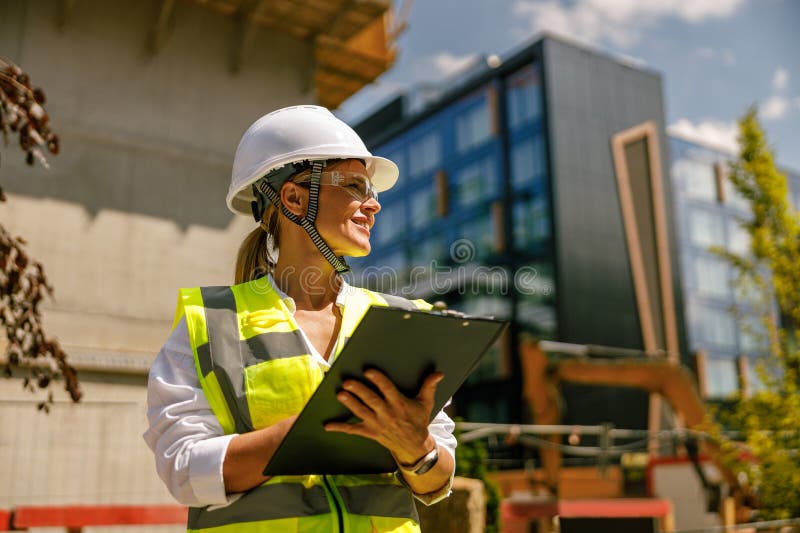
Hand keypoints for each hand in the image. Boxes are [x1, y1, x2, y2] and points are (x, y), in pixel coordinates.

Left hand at [324, 369, 443, 464]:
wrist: (414, 446)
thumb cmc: (418, 420)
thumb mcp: (425, 403)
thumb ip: (429, 386)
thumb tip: (438, 373)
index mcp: (400, 404)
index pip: (388, 390)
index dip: (378, 380)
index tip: (369, 371)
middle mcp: (387, 414)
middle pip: (372, 400)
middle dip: (359, 391)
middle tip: (347, 382)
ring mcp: (377, 424)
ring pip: (362, 412)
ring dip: (350, 404)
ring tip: (340, 394)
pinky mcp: (370, 433)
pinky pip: (354, 430)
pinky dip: (341, 428)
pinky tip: (328, 425)